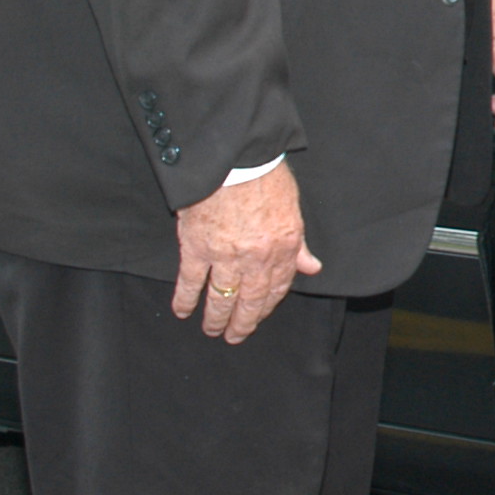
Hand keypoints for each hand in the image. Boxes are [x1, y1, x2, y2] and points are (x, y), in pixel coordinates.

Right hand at [172, 164, 320, 342]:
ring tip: (211, 330)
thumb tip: (312, 267)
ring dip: (215, 318)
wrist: (236, 158)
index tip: (258, 316)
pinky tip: (182, 310)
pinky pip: (190, 281)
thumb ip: (299, 243)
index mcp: (284, 247)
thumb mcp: (293, 209)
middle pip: (250, 300)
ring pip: (221, 297)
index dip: (267, 306)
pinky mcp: (197, 248)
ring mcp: (226, 255)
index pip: (278, 288)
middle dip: (242, 323)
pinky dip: (185, 299)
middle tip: (234, 336)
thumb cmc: (266, 176)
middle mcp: (257, 258)